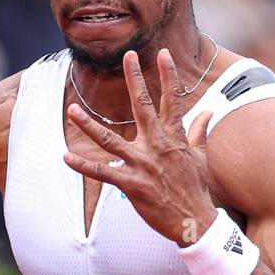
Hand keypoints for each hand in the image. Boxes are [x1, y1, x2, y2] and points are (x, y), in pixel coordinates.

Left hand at [64, 48, 218, 244]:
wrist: (196, 221)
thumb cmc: (197, 189)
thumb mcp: (201, 156)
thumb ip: (199, 131)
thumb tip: (208, 111)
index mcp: (174, 137)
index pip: (171, 100)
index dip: (168, 75)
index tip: (162, 53)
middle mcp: (157, 145)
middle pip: (142, 106)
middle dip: (134, 79)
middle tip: (127, 57)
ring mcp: (143, 164)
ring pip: (110, 139)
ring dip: (88, 125)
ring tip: (72, 110)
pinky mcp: (132, 184)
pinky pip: (103, 173)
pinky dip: (83, 166)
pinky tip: (66, 158)